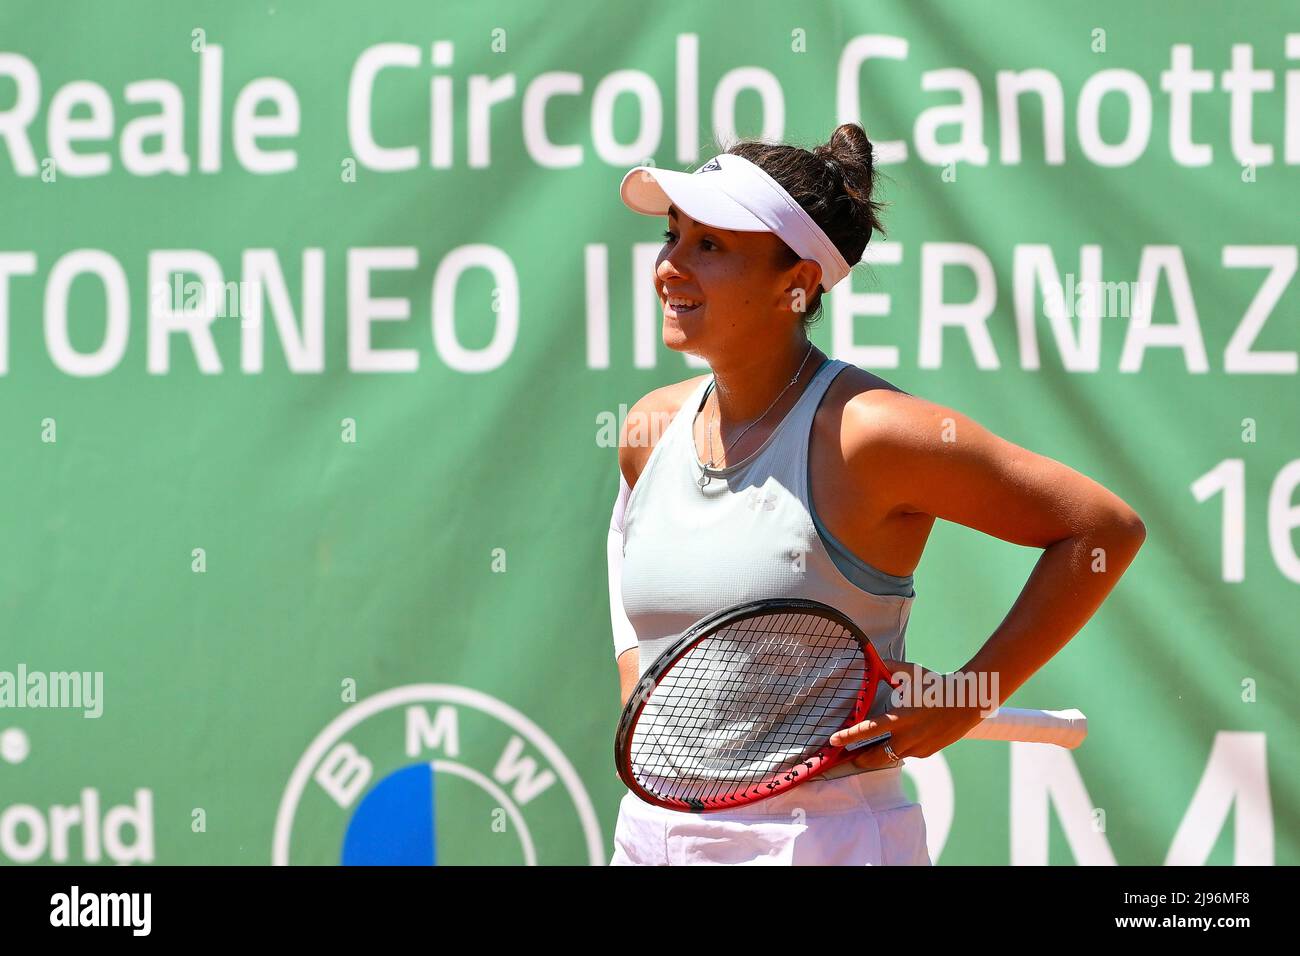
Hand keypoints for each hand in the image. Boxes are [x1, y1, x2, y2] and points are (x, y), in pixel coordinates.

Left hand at [827, 660, 988, 770]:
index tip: (833, 741)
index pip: (868, 730)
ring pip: (891, 757)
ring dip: (877, 757)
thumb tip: (875, 660)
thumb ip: (891, 668)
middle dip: (860, 760)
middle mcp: (908, 736)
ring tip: (865, 756)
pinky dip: (900, 750)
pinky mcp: (927, 752)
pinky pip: (908, 753)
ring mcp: (918, 747)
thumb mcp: (913, 673)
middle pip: (876, 756)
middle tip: (848, 758)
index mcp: (901, 717)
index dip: (849, 736)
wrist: (968, 702)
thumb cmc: (938, 685)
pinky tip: (898, 744)